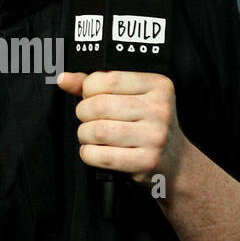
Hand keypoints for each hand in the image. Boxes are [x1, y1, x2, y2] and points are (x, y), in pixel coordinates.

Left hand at [56, 70, 188, 186]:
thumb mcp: (131, 97)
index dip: (88, 88)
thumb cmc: (147, 125)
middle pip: (99, 106)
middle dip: (83, 113)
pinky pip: (102, 156)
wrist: (175, 162)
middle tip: (88, 119)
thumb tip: (65, 79)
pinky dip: (89, 154)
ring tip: (90, 135)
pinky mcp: (147, 161)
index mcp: (158, 85)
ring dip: (84, 135)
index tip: (90, 96)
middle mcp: (160, 109)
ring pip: (98, 131)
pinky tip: (96, 151)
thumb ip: (96, 85)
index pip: (109, 79)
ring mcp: (155, 136)